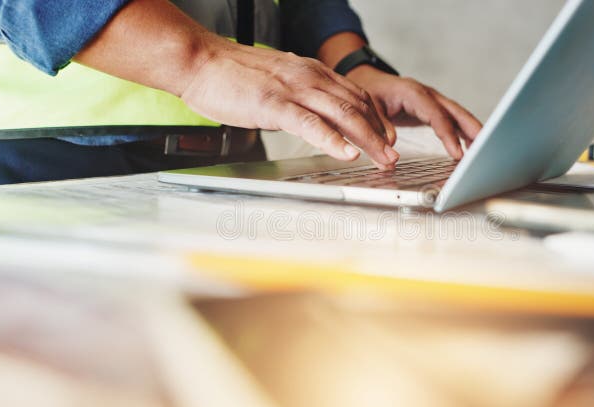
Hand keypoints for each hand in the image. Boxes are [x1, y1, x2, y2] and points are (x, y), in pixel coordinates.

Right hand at [181, 40, 398, 167]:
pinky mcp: (274, 104)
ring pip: (343, 114)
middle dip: (380, 134)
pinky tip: (347, 153)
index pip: (355, 94)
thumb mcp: (276, 81)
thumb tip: (309, 116)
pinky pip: (311, 124)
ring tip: (383, 159)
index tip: (388, 137)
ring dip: (368, 139)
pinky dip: (333, 140)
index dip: (376, 118)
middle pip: (357, 106)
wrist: (199, 60)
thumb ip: (297, 95)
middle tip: (394, 156)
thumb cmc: (230, 74)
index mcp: (310, 72)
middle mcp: (308, 77)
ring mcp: (293, 90)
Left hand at [346, 65, 482, 159]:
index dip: (448, 135)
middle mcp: (426, 94)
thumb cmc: (370, 91)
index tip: (457, 153)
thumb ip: (380, 129)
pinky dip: (463, 132)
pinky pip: (452, 120)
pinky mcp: (432, 109)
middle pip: (455, 112)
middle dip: (472, 129)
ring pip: (457, 115)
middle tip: (485, 148)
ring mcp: (432, 101)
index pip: (436, 115)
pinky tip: (472, 145)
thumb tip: (391, 151)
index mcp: (412, 92)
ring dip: (472, 131)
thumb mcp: (369, 109)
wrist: (369, 79)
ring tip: (485, 149)